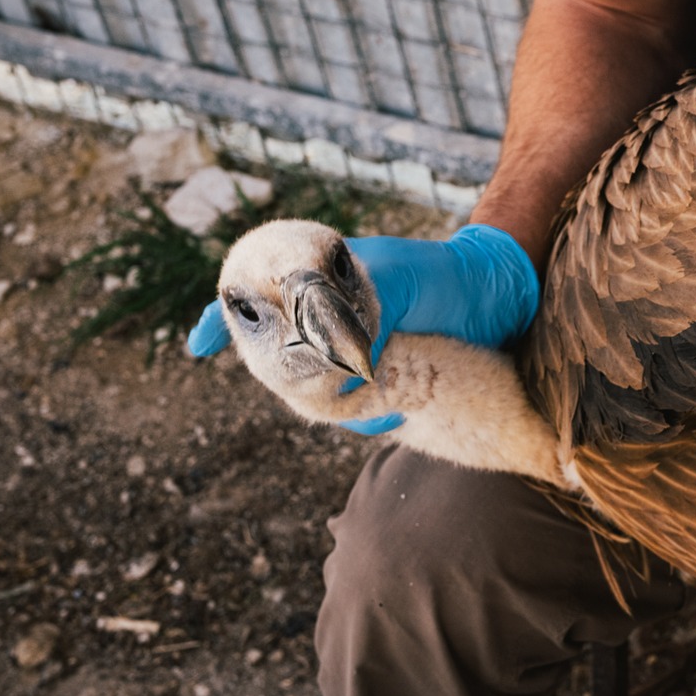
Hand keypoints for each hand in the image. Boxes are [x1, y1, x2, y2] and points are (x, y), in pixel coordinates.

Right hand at [188, 224, 540, 432]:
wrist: (501, 298)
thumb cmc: (443, 276)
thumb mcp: (397, 281)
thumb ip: (357, 313)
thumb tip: (334, 363)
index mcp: (316, 288)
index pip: (254, 303)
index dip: (222, 324)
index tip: (195, 348)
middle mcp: (327, 326)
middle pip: (281, 364)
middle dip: (297, 382)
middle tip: (338, 383)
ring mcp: (354, 359)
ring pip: (319, 398)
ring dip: (344, 406)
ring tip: (389, 393)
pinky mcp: (385, 387)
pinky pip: (361, 415)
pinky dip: (375, 418)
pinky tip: (402, 412)